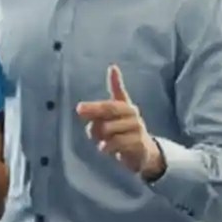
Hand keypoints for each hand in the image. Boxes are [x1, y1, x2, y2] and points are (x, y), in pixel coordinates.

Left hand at [75, 65, 164, 179]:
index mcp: (125, 106)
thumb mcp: (108, 122)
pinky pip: (116, 142)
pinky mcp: (139, 143)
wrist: (142, 153)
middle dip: (92, 108)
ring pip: (108, 127)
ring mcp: (137, 128)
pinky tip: (104, 148)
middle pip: (109, 108)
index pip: (119, 91)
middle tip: (79, 110)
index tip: (110, 68)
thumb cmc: (120, 134)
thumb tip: (80, 109)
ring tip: (101, 140)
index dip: (115, 81)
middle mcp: (133, 113)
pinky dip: (106, 145)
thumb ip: (95, 115)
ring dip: (99, 134)